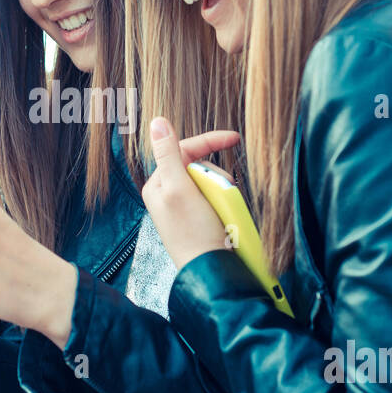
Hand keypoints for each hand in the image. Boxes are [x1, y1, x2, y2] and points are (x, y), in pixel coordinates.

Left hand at [141, 117, 240, 267]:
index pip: (184, 150)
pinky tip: (225, 218)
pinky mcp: (199, 219)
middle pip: (200, 167)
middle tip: (221, 194)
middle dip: (216, 178)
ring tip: (223, 211)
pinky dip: (225, 205)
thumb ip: (168, 154)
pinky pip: (217, 200)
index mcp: (157, 184)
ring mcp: (184, 207)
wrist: (211, 271)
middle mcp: (168, 194)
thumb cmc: (193, 233)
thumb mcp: (179, 188)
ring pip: (212, 183)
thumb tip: (157, 121)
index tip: (234, 138)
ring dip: (223, 193)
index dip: (209, 142)